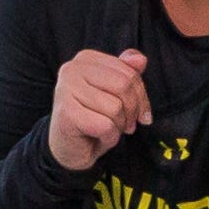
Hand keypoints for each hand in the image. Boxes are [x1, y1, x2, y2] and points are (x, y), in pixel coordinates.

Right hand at [47, 48, 150, 172]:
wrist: (68, 149)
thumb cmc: (92, 119)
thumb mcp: (114, 94)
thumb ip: (127, 73)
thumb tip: (140, 59)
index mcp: (85, 59)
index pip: (129, 72)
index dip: (142, 96)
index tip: (142, 114)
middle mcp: (72, 69)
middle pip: (124, 86)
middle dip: (133, 111)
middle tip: (128, 125)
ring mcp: (66, 90)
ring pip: (115, 107)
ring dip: (119, 126)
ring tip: (109, 130)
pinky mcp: (67, 113)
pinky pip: (105, 126)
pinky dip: (109, 137)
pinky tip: (99, 137)